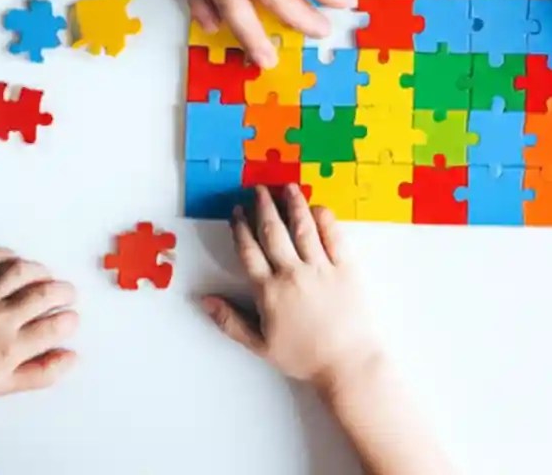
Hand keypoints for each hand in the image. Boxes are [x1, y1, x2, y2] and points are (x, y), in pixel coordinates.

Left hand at [0, 249, 78, 397]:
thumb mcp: (4, 386)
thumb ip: (42, 373)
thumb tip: (72, 357)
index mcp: (10, 347)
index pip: (56, 326)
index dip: (70, 321)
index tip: (70, 320)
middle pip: (45, 294)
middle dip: (65, 292)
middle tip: (67, 296)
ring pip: (22, 271)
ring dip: (42, 271)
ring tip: (48, 277)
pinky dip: (8, 256)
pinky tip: (17, 263)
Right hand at [202, 185, 381, 388]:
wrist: (347, 363)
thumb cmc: (304, 357)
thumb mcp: (260, 345)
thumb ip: (230, 321)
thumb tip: (204, 300)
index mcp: (269, 292)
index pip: (249, 251)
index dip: (240, 228)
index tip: (236, 211)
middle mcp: (293, 274)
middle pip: (273, 233)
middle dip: (263, 208)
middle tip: (258, 190)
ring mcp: (321, 269)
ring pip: (303, 228)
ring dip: (293, 205)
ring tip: (287, 187)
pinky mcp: (346, 268)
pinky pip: (334, 237)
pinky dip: (324, 219)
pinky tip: (317, 207)